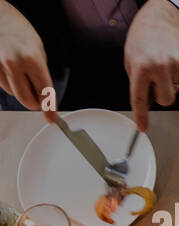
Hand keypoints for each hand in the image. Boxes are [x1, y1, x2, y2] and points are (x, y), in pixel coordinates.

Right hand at [0, 3, 54, 121]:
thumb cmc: (20, 31)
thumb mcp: (39, 51)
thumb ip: (41, 75)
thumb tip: (45, 98)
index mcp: (32, 59)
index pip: (44, 92)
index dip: (49, 109)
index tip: (52, 119)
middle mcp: (13, 63)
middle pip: (26, 100)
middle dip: (34, 102)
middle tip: (39, 96)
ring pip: (14, 93)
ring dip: (20, 89)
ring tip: (21, 70)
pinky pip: (3, 86)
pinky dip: (9, 82)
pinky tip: (10, 69)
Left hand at [123, 0, 178, 131]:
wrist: (164, 18)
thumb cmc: (144, 36)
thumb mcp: (131, 58)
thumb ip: (138, 81)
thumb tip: (146, 101)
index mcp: (140, 66)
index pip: (140, 98)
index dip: (142, 116)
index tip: (143, 127)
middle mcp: (159, 67)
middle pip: (165, 100)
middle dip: (161, 94)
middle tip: (157, 80)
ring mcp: (176, 66)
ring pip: (176, 89)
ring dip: (171, 80)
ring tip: (165, 62)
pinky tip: (174, 60)